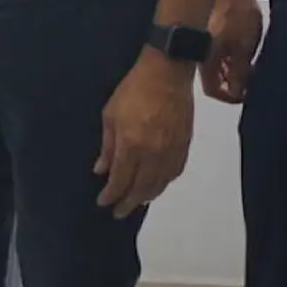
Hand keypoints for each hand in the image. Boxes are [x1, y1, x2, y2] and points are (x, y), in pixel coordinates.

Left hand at [96, 55, 193, 218]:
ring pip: (160, 183)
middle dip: (129, 203)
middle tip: (119, 213)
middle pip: (141, 187)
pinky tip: (157, 186)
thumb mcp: (110, 115)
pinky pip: (174, 172)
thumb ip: (107, 146)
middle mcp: (153, 153)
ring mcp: (172, 150)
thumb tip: (101, 170)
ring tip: (136, 203)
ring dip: (147, 196)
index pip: (121, 179)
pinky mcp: (185, 145)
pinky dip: (164, 183)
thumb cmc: (133, 90)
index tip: (103, 202)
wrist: (168, 73)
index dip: (111, 194)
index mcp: (131, 144)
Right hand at [202, 0, 263, 103]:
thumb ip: (239, 72)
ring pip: (216, 67)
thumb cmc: (235, 12)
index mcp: (205, 61)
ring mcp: (201, 43)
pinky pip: (216, 54)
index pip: (215, 92)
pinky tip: (241, 48)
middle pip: (215, 80)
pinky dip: (229, 58)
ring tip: (251, 63)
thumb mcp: (244, 46)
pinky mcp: (205, 32)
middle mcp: (198, 55)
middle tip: (252, 79)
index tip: (248, 93)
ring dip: (232, 70)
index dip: (233, 97)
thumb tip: (236, 93)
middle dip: (234, 84)